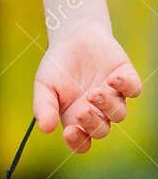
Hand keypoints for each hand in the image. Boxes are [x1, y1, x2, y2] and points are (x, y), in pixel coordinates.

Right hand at [33, 26, 141, 152]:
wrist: (73, 36)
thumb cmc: (57, 65)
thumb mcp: (44, 85)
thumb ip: (44, 106)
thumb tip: (45, 129)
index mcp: (76, 117)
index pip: (82, 141)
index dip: (78, 142)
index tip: (69, 132)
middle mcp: (97, 111)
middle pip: (101, 130)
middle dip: (93, 123)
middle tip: (82, 109)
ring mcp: (114, 96)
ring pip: (119, 113)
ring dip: (107, 106)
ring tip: (94, 91)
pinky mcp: (127, 80)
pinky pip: (134, 90)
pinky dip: (126, 87)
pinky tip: (112, 78)